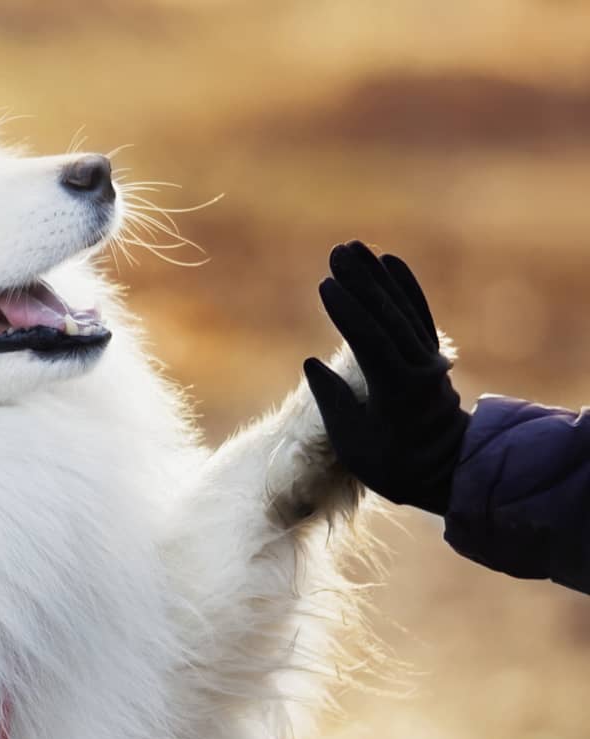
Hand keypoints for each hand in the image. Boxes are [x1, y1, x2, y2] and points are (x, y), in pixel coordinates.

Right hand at [303, 241, 468, 514]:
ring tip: (354, 248)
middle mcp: (419, 368)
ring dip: (378, 276)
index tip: (324, 284)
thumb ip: (334, 403)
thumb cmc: (391, 465)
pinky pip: (418, 313)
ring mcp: (429, 358)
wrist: (445, 471)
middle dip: (361, 281)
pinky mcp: (431, 354)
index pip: (370, 342)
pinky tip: (389, 262)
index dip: (347, 312)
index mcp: (398, 392)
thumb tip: (313, 363)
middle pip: (387, 316)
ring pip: (402, 308)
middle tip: (336, 251)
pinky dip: (404, 286)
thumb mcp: (354, 446)